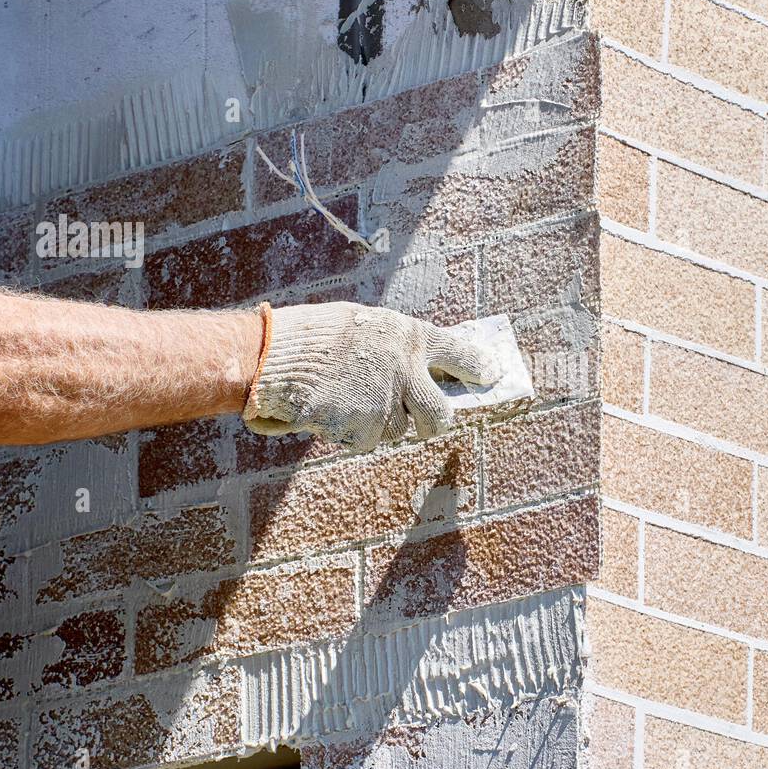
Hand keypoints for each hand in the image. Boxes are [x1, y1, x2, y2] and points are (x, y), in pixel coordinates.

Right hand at [243, 302, 499, 452]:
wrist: (276, 357)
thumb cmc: (315, 337)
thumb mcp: (366, 328)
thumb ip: (395, 350)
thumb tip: (422, 373)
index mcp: (409, 336)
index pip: (460, 352)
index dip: (478, 366)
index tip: (491, 375)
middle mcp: (408, 371)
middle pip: (440, 414)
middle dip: (433, 423)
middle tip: (422, 423)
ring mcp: (389, 403)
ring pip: (398, 430)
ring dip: (379, 423)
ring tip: (347, 399)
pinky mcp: (367, 429)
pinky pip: (368, 440)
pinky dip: (352, 432)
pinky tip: (331, 411)